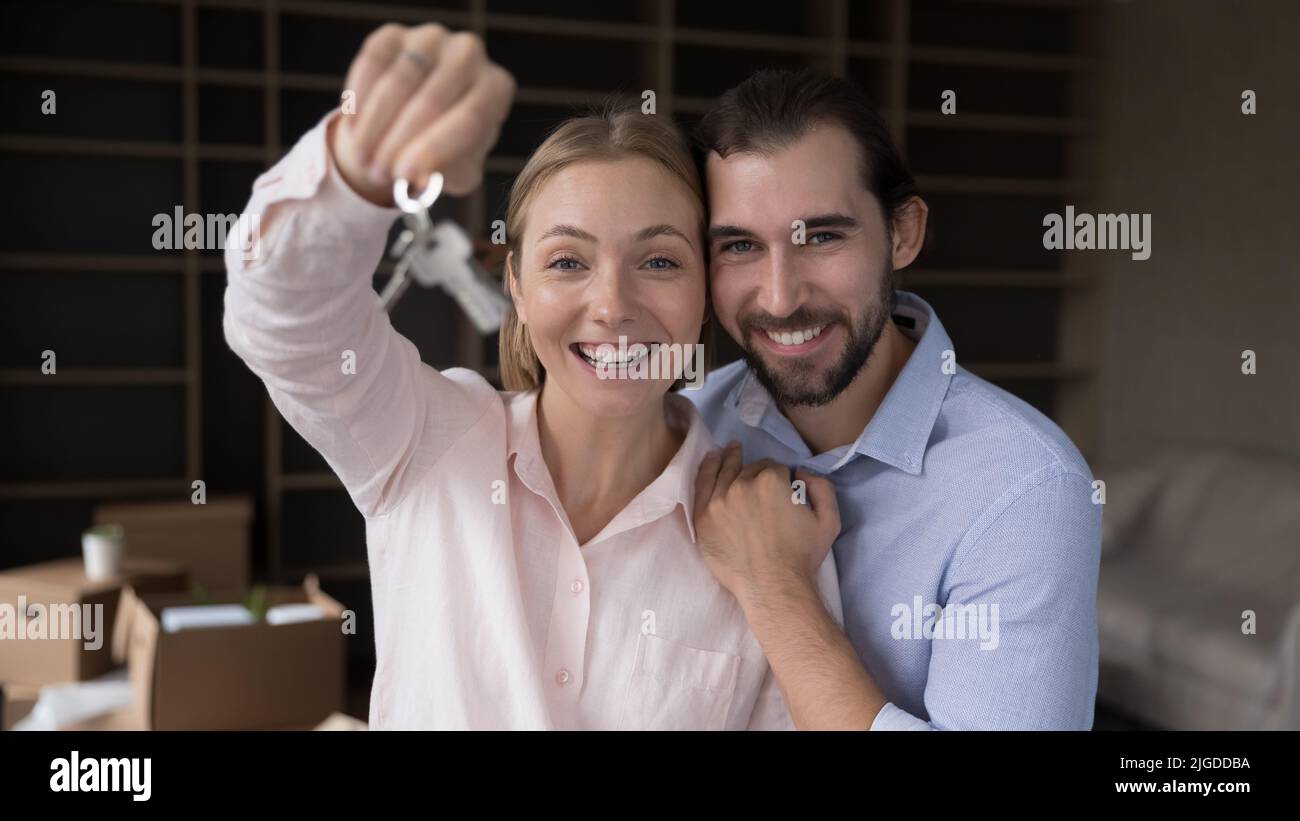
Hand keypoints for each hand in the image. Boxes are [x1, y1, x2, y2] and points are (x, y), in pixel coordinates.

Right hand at [328, 23, 514, 204]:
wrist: (419, 119)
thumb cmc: (446, 148)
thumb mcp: (457, 170)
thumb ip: (447, 175)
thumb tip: (420, 180)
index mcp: (496, 87)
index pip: (470, 117)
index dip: (436, 148)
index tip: (407, 177)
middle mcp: (469, 53)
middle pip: (433, 99)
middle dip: (400, 142)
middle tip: (379, 174)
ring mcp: (431, 39)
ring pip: (400, 80)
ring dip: (376, 125)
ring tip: (363, 160)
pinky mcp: (394, 34)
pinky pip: (373, 62)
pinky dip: (360, 98)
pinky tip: (353, 130)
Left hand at [693, 442, 840, 607]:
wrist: (772, 587)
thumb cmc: (802, 557)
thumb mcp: (829, 521)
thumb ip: (822, 487)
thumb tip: (801, 472)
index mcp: (773, 481)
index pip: (775, 468)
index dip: (780, 477)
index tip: (781, 488)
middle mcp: (743, 484)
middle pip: (749, 468)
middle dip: (756, 471)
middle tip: (758, 475)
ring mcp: (719, 500)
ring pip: (724, 471)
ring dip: (728, 459)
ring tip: (729, 450)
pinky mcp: (704, 516)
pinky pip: (702, 485)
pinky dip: (707, 469)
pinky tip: (710, 461)